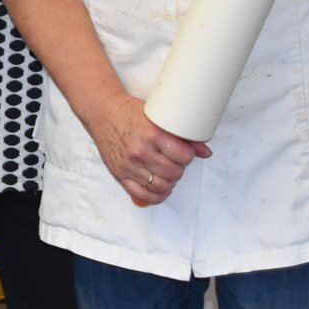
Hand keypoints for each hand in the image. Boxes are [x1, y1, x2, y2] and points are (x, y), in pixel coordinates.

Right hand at [85, 93, 209, 205]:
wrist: (103, 113)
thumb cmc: (129, 112)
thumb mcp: (157, 117)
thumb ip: (182, 135)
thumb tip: (205, 152)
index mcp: (152, 134)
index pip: (183, 156)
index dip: (188, 155)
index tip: (185, 152)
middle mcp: (141, 152)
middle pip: (174, 173)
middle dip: (179, 168)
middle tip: (176, 161)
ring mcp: (130, 165)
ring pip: (161, 186)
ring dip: (169, 182)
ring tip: (167, 173)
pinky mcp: (120, 175)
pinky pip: (142, 195)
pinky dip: (156, 196)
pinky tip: (160, 188)